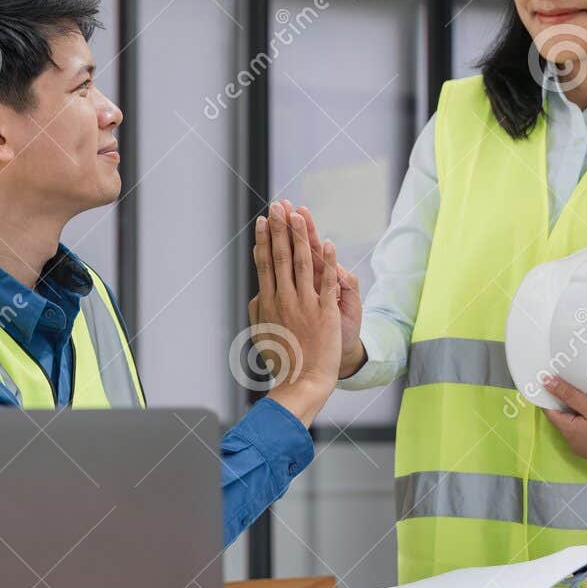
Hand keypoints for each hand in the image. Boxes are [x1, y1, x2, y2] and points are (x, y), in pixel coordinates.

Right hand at [250, 202, 341, 427]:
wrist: (303, 382)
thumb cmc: (282, 360)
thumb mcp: (261, 333)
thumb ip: (258, 310)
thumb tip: (257, 293)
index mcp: (268, 303)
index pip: (265, 264)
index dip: (265, 240)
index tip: (264, 221)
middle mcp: (284, 300)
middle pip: (281, 257)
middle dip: (280, 228)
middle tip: (278, 205)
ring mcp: (305, 305)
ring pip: (302, 263)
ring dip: (300, 236)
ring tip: (299, 214)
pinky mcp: (325, 313)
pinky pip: (328, 282)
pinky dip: (328, 261)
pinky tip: (328, 243)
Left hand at [542, 375, 586, 475]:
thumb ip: (569, 395)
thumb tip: (547, 382)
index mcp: (568, 431)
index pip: (549, 411)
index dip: (549, 396)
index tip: (551, 382)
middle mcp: (571, 442)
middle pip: (561, 417)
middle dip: (564, 402)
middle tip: (571, 385)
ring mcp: (582, 447)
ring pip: (573, 424)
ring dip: (576, 411)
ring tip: (586, 398)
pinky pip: (583, 431)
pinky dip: (585, 420)